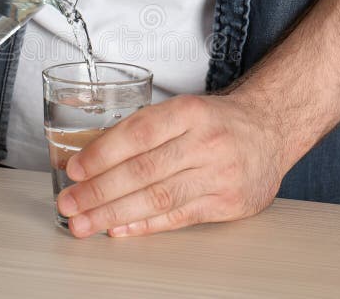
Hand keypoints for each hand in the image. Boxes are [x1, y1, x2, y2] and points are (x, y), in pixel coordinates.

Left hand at [56, 94, 289, 237]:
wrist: (270, 130)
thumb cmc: (217, 120)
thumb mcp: (183, 110)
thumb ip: (142, 130)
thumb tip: (89, 157)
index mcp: (190, 112)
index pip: (139, 133)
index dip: (102, 154)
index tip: (75, 170)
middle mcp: (206, 142)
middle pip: (144, 170)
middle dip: (99, 191)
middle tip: (69, 203)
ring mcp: (219, 175)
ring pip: (158, 198)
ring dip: (114, 214)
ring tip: (84, 223)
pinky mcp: (227, 204)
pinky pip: (178, 218)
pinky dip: (144, 225)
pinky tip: (119, 229)